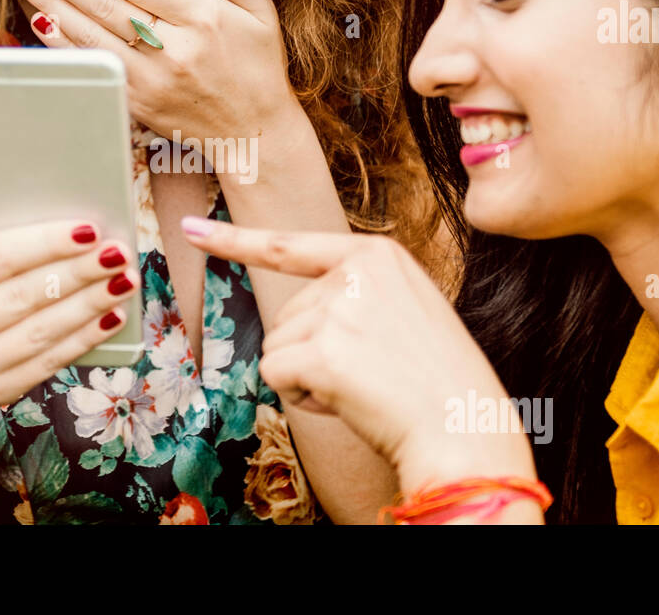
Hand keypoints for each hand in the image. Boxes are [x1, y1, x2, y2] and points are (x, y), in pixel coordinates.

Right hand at [0, 220, 139, 422]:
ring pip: (41, 331)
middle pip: (24, 296)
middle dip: (78, 272)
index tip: (89, 230)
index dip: (46, 243)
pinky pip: (48, 361)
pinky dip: (84, 337)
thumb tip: (73, 236)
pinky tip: (111, 317)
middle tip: (118, 254)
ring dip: (90, 304)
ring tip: (124, 281)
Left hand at [8, 0, 302, 151]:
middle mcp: (175, 49)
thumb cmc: (258, 69)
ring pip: (93, 35)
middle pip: (106, 6)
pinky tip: (43, 21)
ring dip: (53, 5)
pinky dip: (66, 44)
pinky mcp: (139, 103)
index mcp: (203, 18)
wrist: (255, 134)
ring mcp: (153, 80)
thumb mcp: (260, 16)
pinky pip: (95, 66)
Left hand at [180, 218, 536, 488]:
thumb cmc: (440, 381)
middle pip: (285, 314)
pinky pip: (275, 376)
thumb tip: (295, 318)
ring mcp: (337, 310)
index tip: (192, 230)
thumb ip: (356, 297)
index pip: (292, 246)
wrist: (466, 428)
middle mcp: (354, 273)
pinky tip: (347, 400)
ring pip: (276, 347)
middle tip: (370, 373)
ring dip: (308, 377)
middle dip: (312, 352)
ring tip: (365, 385)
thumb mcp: (407, 311)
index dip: (236, 241)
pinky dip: (302, 397)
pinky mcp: (322, 352)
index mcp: (377, 256)